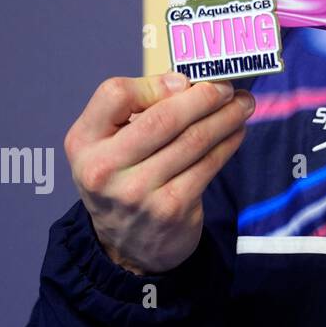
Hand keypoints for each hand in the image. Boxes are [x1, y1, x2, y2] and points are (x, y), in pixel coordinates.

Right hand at [64, 72, 254, 274]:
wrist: (126, 245)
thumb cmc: (123, 179)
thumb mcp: (109, 144)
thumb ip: (136, 110)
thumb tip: (186, 83)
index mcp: (83, 142)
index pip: (114, 94)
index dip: (155, 83)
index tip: (184, 81)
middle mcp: (104, 168)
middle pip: (164, 117)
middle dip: (205, 97)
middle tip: (228, 87)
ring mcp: (138, 191)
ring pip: (194, 139)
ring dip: (226, 117)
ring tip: (243, 104)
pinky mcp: (171, 208)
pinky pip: (209, 164)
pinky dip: (228, 142)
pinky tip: (237, 131)